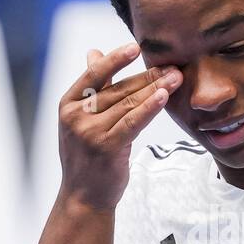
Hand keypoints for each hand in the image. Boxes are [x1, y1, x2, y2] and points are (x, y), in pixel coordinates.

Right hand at [57, 44, 180, 211]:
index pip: (93, 75)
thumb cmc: (86, 156)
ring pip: (128, 104)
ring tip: (176, 78)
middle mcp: (75, 116)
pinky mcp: (107, 147)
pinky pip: (133, 122)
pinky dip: (150, 108)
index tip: (136, 46)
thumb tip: (94, 52)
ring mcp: (90, 132)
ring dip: (155, 89)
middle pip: (117, 89)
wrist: (83, 197)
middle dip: (147, 76)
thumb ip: (92, 87)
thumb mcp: (81, 118)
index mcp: (68, 104)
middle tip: (171, 65)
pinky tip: (163, 96)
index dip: (115, 59)